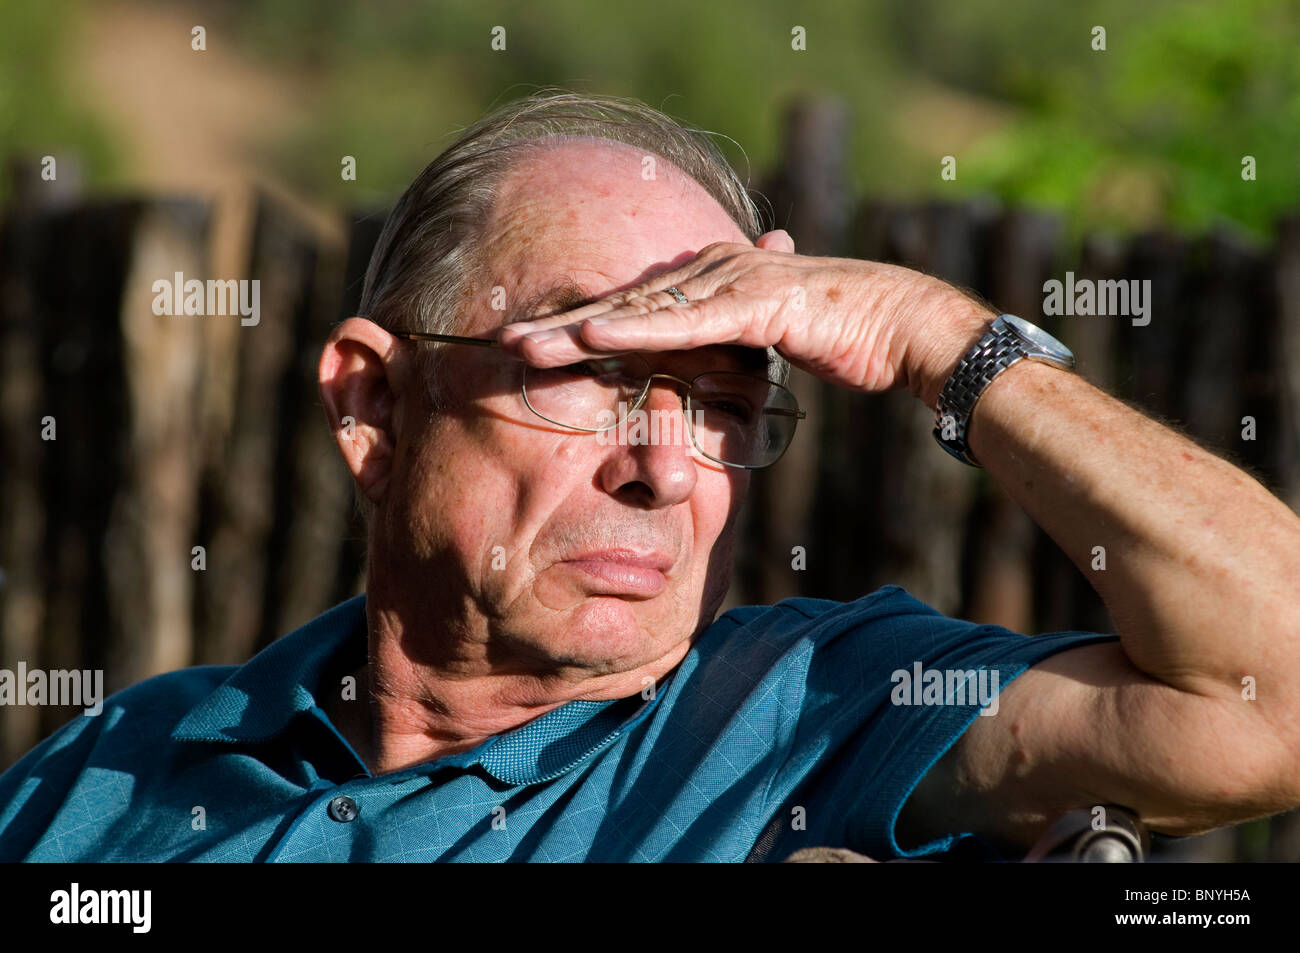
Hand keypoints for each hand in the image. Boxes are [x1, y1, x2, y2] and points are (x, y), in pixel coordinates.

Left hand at [497, 230, 993, 407]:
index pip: (631, 309)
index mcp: (708, 282)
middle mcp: (710, 273)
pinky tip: (591, 339)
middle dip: (557, 326)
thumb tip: (707, 362)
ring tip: (524, 346)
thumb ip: (732, 344)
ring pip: (639, 313)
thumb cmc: (841, 336)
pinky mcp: (753, 304)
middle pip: (621, 305)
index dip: (576, 326)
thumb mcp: (771, 342)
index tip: (527, 347)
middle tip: (498, 343)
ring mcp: (729, 284)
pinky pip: (683, 325)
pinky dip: (635, 333)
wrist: (903, 323)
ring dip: (578, 331)